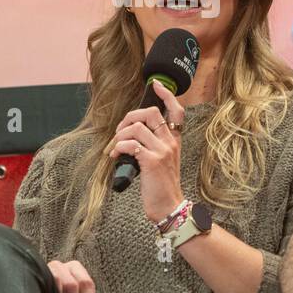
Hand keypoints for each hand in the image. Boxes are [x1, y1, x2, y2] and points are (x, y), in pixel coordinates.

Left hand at [107, 80, 185, 224]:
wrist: (169, 207)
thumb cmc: (162, 186)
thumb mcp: (163, 162)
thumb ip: (153, 146)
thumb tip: (132, 135)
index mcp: (174, 141)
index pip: (177, 111)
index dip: (166, 95)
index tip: (156, 85)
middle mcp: (170, 143)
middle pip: (151, 113)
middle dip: (130, 116)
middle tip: (120, 131)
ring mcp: (162, 151)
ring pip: (137, 127)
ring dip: (120, 134)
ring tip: (116, 146)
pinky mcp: (151, 162)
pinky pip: (130, 144)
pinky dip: (119, 147)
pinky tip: (116, 156)